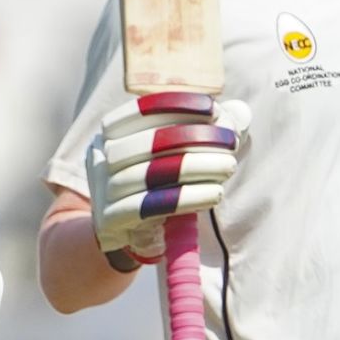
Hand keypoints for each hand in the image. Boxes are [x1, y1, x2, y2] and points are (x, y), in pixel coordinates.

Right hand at [86, 93, 248, 259]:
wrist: (126, 233)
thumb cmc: (160, 185)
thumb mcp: (176, 154)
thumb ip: (205, 130)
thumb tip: (239, 113)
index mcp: (111, 132)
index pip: (140, 111)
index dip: (176, 106)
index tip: (213, 109)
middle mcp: (100, 156)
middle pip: (146, 143)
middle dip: (192, 139)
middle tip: (230, 143)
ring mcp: (101, 189)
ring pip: (148, 175)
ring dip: (194, 168)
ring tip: (228, 166)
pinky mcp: (110, 220)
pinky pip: (147, 207)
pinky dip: (184, 198)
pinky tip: (213, 193)